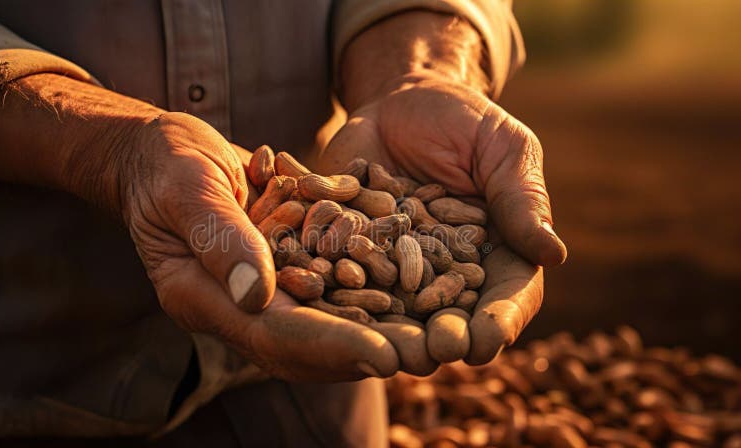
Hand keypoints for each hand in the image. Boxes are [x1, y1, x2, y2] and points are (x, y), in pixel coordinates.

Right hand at [0, 75, 397, 379]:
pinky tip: (405, 291)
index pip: (272, 333)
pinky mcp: (276, 267)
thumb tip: (258, 295)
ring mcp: (255, 290)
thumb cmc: (165, 163)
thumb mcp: (188, 188)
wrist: (161, 151)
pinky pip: (322, 288)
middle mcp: (231, 304)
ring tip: (425, 337)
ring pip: (319, 322)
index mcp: (199, 295)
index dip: (328, 345)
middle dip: (362, 351)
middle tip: (420, 356)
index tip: (381, 355)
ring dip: (371, 331)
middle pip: (303, 343)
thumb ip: (220, 238)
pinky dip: (361, 293)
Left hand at [315, 10, 564, 365]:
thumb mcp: (501, 148)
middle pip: (451, 313)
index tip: (489, 339)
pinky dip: (335, 284)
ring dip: (390, 328)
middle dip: (444, 336)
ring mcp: (394, 263)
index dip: (500, 320)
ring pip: (395, 304)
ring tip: (383, 346)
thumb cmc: (464, 121)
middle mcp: (445, 268)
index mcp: (495, 250)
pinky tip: (326, 297)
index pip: (507, 294)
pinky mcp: (352, 246)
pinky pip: (343, 270)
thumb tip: (555, 255)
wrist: (400, 100)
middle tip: (436, 353)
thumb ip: (520, 199)